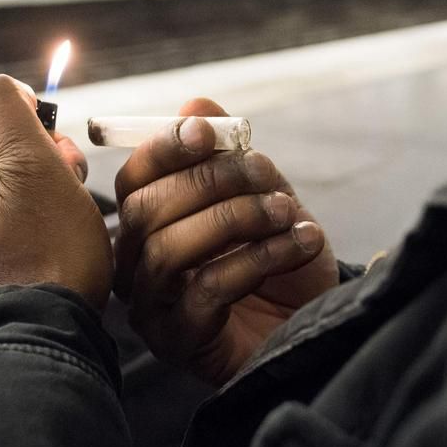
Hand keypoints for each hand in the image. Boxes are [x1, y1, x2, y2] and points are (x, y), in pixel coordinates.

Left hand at [0, 75, 112, 311]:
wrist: (38, 341)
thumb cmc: (43, 248)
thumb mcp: (32, 161)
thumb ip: (9, 110)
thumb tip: (3, 86)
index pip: (5, 134)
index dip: (46, 147)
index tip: (65, 174)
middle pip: (6, 171)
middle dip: (45, 181)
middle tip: (65, 212)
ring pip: (11, 208)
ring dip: (43, 215)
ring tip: (60, 243)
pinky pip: (8, 246)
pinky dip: (33, 248)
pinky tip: (48, 265)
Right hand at [113, 99, 337, 385]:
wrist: (313, 328)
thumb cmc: (280, 264)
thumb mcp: (265, 195)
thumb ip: (230, 154)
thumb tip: (196, 104)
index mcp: (148, 224)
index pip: (134, 179)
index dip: (163, 148)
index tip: (206, 131)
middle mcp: (137, 265)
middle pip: (144, 210)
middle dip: (208, 181)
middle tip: (264, 174)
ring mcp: (151, 306)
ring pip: (169, 248)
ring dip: (235, 218)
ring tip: (286, 212)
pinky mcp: (178, 341)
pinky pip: (206, 289)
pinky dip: (256, 258)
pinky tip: (297, 245)